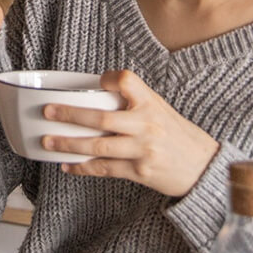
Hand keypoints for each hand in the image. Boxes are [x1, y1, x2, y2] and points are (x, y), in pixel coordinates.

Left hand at [41, 69, 219, 196]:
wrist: (204, 167)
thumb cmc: (177, 136)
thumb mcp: (161, 110)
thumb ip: (135, 102)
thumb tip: (95, 95)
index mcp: (152, 103)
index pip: (127, 81)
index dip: (109, 80)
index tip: (96, 82)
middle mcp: (147, 125)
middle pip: (101, 119)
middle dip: (70, 116)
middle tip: (48, 112)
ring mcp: (142, 150)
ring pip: (98, 147)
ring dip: (69, 144)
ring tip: (48, 142)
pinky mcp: (140, 172)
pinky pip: (105, 169)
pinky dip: (83, 167)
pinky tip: (67, 165)